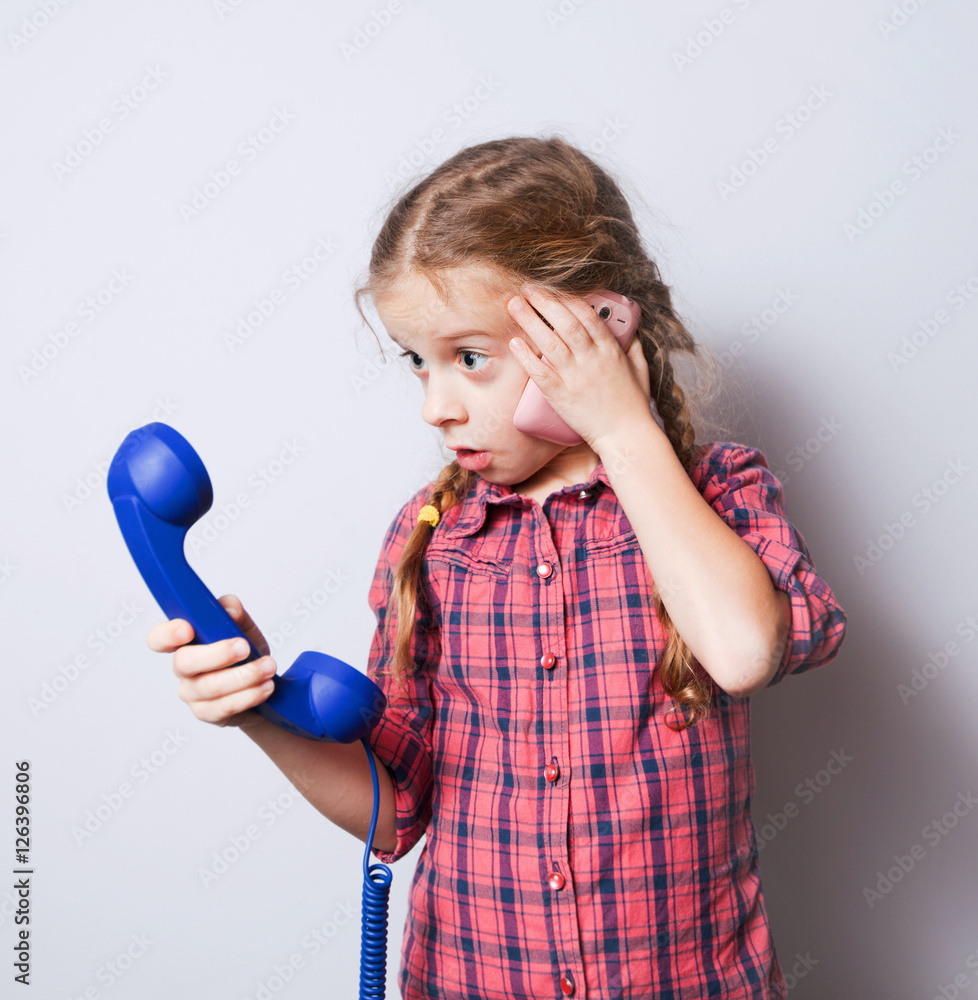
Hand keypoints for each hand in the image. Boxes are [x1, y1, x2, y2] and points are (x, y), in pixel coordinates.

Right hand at [146, 594, 276, 729]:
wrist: (261, 683)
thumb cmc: (244, 651)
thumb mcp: (243, 626)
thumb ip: (234, 612)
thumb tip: (230, 610)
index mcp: (185, 642)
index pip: (159, 638)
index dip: (167, 634)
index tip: (187, 629)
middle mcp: (183, 668)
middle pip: (184, 663)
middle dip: (217, 654)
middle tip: (245, 647)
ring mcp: (192, 693)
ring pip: (210, 687)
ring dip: (244, 676)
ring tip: (268, 667)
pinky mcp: (207, 713)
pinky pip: (225, 707)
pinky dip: (250, 695)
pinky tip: (266, 687)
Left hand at [506, 285, 656, 453]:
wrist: (626, 436)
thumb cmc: (633, 406)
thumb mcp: (641, 370)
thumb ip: (634, 348)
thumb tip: (630, 332)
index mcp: (610, 350)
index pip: (587, 315)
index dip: (567, 298)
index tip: (553, 288)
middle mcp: (591, 359)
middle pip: (564, 323)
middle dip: (544, 302)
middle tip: (527, 288)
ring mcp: (575, 377)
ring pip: (549, 342)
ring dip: (529, 320)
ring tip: (514, 305)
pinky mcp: (561, 396)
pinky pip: (540, 372)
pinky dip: (526, 356)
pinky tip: (515, 342)